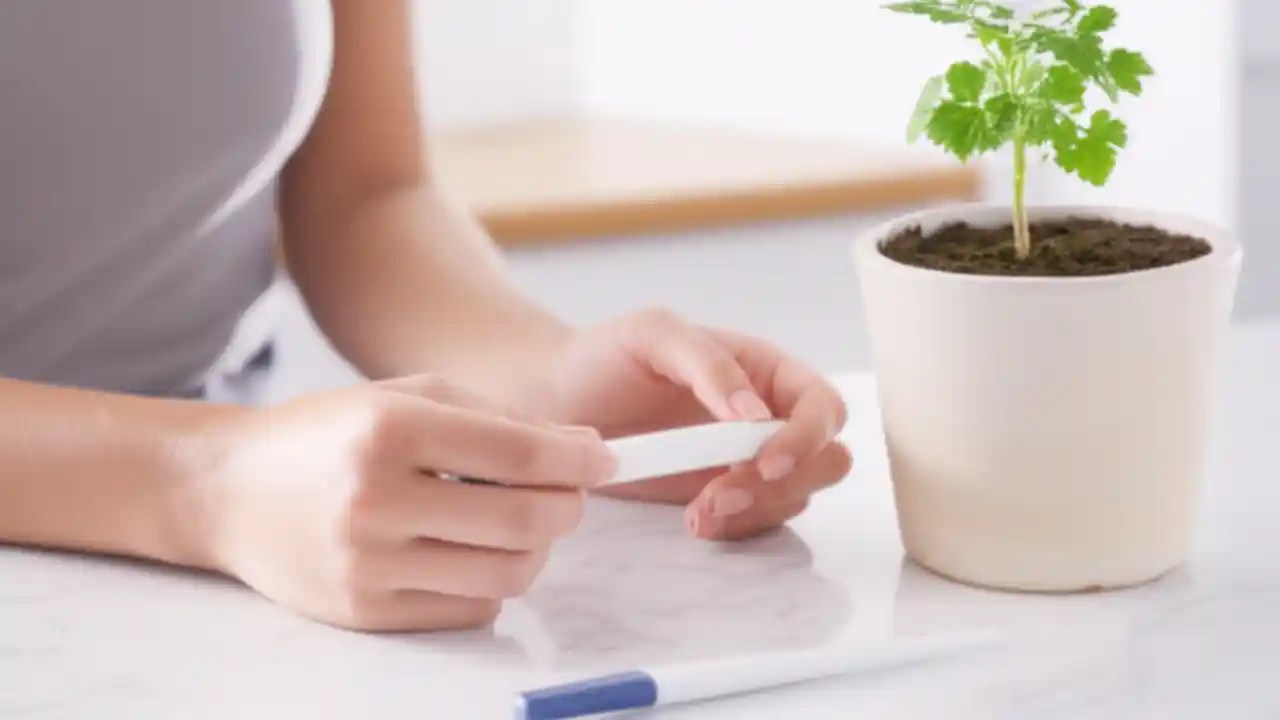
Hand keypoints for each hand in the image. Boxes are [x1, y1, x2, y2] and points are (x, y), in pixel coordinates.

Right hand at [200, 376, 614, 631]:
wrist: (229, 490)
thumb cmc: (327, 435)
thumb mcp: (406, 397)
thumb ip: (497, 418)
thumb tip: (582, 447)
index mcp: (388, 430)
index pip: (518, 454)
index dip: (578, 459)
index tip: (604, 458)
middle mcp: (375, 500)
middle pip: (522, 522)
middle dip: (568, 506)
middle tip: (570, 491)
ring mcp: (367, 565)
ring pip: (506, 575)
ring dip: (537, 548)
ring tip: (523, 520)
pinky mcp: (365, 613)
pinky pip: (471, 609)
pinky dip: (493, 580)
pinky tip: (473, 550)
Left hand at [535, 308, 850, 540]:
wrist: (553, 403)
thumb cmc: (602, 357)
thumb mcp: (650, 334)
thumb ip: (706, 361)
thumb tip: (755, 411)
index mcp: (763, 368)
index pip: (822, 405)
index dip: (808, 436)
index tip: (765, 460)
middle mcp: (766, 415)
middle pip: (826, 458)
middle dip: (785, 483)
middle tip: (722, 493)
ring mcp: (745, 460)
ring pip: (795, 496)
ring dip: (756, 511)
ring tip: (697, 514)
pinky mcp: (721, 495)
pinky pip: (758, 520)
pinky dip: (735, 527)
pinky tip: (693, 521)